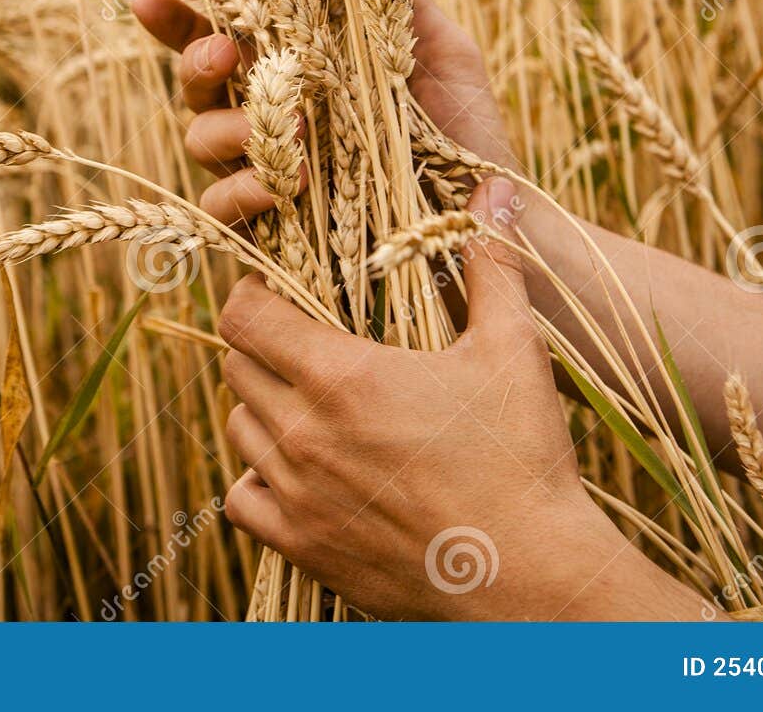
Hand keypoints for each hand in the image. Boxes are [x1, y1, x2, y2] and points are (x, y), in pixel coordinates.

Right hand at [131, 0, 513, 224]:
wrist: (493, 220)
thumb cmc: (469, 134)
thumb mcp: (444, 54)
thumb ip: (397, 0)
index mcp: (299, 68)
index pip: (223, 34)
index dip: (178, 18)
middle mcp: (271, 117)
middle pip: (197, 86)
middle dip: (196, 63)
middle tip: (222, 54)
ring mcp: (267, 173)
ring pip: (202, 142)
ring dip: (228, 130)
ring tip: (288, 127)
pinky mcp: (274, 233)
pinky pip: (227, 209)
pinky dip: (244, 192)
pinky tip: (280, 184)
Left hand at [215, 178, 708, 619]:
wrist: (527, 576)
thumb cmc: (522, 456)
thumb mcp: (513, 347)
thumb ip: (492, 260)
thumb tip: (494, 188)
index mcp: (341, 375)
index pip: (243, 315)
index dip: (252, 294)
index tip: (278, 290)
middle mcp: (301, 434)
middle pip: (235, 367)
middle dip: (260, 344)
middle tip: (301, 338)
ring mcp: (296, 494)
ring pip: (237, 429)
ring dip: (260, 406)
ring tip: (305, 399)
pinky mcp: (302, 546)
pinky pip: (242, 499)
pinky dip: (258, 478)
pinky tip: (298, 468)